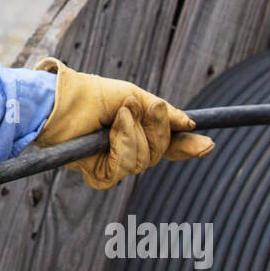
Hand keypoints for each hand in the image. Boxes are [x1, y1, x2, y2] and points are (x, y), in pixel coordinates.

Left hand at [31, 56, 214, 189]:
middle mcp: (128, 151)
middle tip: (146, 108)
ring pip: (144, 160)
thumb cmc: (92, 95)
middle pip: (160, 152)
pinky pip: (125, 167)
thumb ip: (160, 112)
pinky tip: (109, 132)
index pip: (168, 145)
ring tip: (118, 114)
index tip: (208, 144)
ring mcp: (114, 165)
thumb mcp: (133, 96)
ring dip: (133, 132)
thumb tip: (192, 125)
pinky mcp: (100, 175)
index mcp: (137, 132)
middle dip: (156, 129)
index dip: (187, 146)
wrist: (61, 101)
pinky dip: (121, 144)